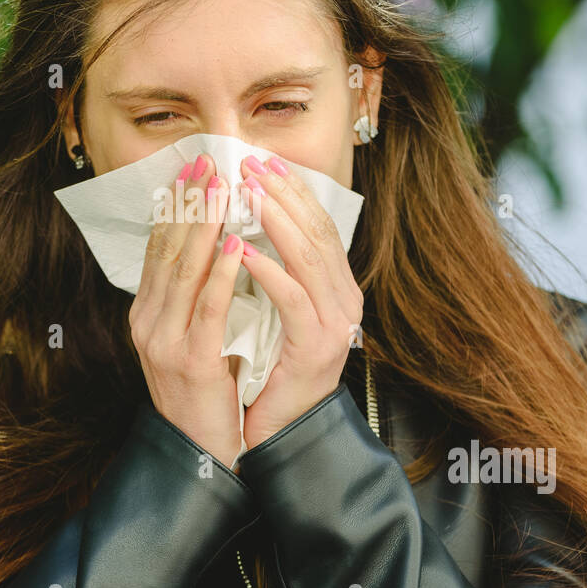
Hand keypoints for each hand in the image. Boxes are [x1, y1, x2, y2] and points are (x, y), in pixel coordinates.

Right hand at [129, 153, 247, 470]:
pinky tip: (237, 245)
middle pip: (168, 250)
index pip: (159, 249)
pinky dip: (222, 273)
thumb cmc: (204, 395)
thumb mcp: (190, 339)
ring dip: (206, 225)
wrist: (198, 454)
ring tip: (222, 189)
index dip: (175, 206)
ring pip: (184, 271)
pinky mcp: (189, 361)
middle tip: (208, 163)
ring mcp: (163, 342)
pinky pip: (207, 308)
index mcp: (147, 314)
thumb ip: (194, 299)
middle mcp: (147, 322)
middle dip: (190, 203)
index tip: (194, 170)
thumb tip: (215, 248)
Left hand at [236, 153, 362, 449]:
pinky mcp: (316, 347)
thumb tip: (247, 219)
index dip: (291, 189)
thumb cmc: (271, 369)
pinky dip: (268, 271)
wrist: (281, 428)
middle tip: (248, 163)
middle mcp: (344, 300)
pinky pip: (293, 300)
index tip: (260, 159)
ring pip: (308, 257)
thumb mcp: (276, 310)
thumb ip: (275, 269)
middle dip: (280, 193)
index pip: (318, 224)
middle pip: (316, 231)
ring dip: (273, 220)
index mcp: (336, 287)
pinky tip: (242, 251)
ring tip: (243, 192)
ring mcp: (336, 324)